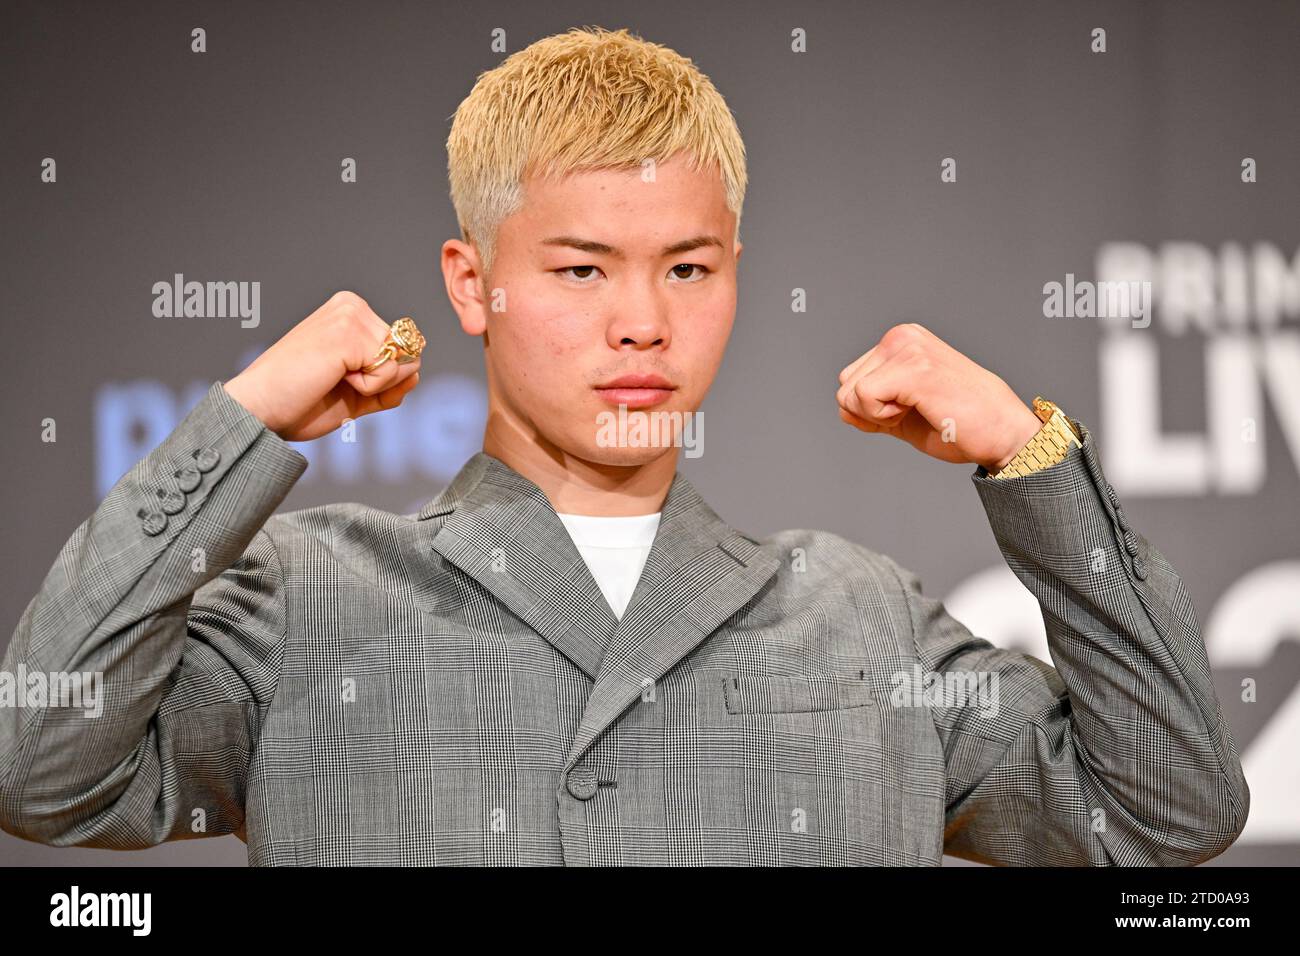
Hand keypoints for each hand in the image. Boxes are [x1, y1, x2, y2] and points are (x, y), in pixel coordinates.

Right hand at [222, 291, 421, 440]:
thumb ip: (390, 383)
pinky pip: (389, 371)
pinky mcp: (348, 332)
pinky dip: (367, 388)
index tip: (340, 379)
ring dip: (373, 385)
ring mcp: (350, 315)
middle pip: (410, 354)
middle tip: (336, 381)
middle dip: (382, 382)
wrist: (260, 410)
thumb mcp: (357, 394)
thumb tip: (417, 372)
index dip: (383, 379)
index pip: (403, 349)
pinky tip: (333, 378)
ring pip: (403, 362)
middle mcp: (352, 306)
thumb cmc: (299, 402)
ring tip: (332, 378)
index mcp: (352, 313)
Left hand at [835, 323, 1041, 470]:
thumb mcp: (903, 414)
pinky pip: (862, 398)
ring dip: (878, 415)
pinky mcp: (912, 368)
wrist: (1002, 433)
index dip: (869, 409)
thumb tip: (842, 409)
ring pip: (849, 393)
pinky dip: (882, 418)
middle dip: (870, 412)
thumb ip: (871, 406)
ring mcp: (907, 348)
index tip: (909, 410)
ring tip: (920, 409)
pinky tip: (917, 411)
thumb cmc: (960, 425)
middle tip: (915, 412)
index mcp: (901, 340)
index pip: (849, 379)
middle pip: (844, 385)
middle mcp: (901, 336)